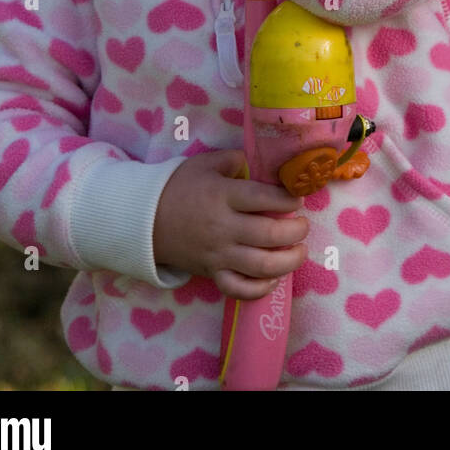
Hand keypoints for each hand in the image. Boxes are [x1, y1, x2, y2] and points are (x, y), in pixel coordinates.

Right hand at [152, 149, 309, 298]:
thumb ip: (234, 160)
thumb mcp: (205, 163)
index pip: (264, 199)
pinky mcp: (211, 273)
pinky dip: (259, 289)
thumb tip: (258, 164)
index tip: (297, 198)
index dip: (287, 199)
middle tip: (303, 225)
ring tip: (300, 251)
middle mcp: (223, 227)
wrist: (145, 219)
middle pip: (269, 234)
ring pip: (260, 265)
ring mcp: (218, 254)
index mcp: (223, 196)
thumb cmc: (179, 187)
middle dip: (296, 231)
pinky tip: (273, 279)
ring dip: (288, 261)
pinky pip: (238, 289)